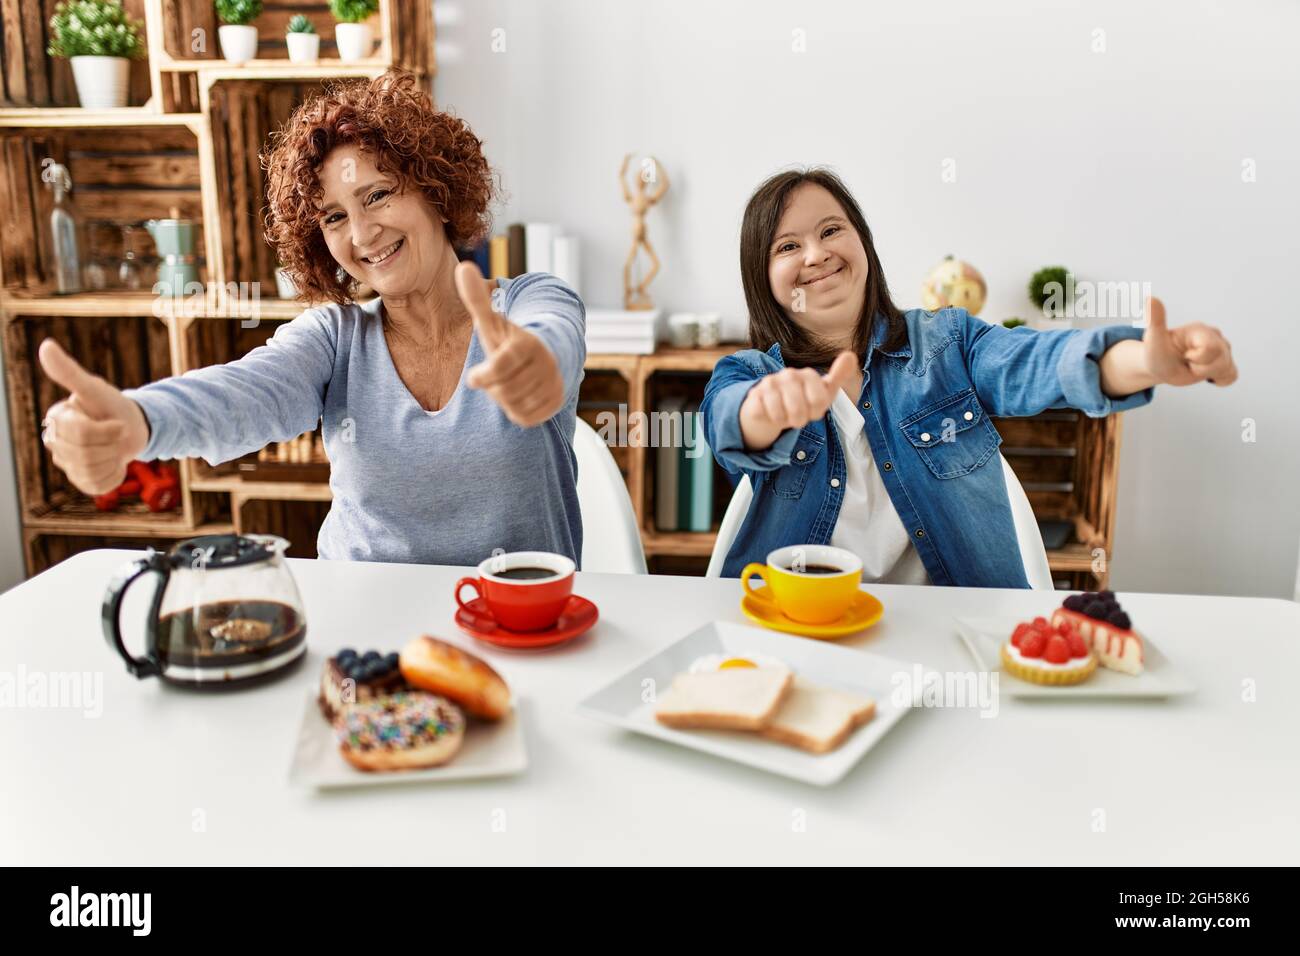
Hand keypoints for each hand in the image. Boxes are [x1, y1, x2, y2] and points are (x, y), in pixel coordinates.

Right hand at [37, 339, 149, 494]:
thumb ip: (69, 372)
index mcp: (57, 419)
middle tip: (117, 434)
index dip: (107, 431)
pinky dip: (115, 475)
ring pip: (91, 471)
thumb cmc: (113, 405)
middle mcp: (56, 442)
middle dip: (111, 445)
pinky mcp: (82, 480)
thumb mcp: (95, 389)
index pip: (81, 434)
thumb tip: (45, 346)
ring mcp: (67, 463)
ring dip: (114, 459)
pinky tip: (115, 463)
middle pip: (84, 455)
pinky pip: (98, 486)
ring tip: (115, 448)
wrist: (134, 427)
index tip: (117, 423)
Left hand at [458, 261, 564, 426]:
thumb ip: (476, 299)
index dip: (483, 376)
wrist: (546, 356)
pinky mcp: (556, 402)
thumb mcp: (493, 321)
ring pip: (513, 405)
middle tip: (497, 376)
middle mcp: (547, 363)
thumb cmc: (510, 341)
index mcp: (530, 343)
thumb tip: (462, 268)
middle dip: (494, 386)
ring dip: (504, 398)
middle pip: (504, 390)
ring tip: (509, 383)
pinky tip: (518, 395)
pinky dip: (515, 410)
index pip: (500, 367)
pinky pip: (524, 417)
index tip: (473, 378)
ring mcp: (554, 383)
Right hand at [739, 351, 858, 449]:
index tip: (812, 408)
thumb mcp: (823, 390)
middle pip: (798, 411)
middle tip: (796, 415)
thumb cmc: (801, 399)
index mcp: (807, 375)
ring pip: (780, 414)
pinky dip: (767, 418)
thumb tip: (850, 355)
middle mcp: (788, 375)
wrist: (772, 405)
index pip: (819, 402)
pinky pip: (763, 414)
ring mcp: (769, 383)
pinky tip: (769, 412)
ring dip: (782, 420)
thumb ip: (838, 376)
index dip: (815, 412)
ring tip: (784, 413)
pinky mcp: (754, 394)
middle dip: (798, 419)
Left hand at [1142, 297, 1237, 386]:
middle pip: (1221, 361)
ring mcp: (1221, 351)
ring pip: (1226, 369)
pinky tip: (1206, 376)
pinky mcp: (1223, 364)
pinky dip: (1219, 379)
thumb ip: (1155, 320)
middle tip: (1186, 363)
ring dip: (1206, 374)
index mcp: (1201, 330)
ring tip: (1192, 367)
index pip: (1210, 349)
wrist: (1158, 366)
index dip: (1195, 359)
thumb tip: (1151, 298)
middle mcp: (1215, 337)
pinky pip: (1231, 375)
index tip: (1183, 355)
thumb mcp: (1154, 340)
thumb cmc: (1157, 352)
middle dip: (1200, 369)